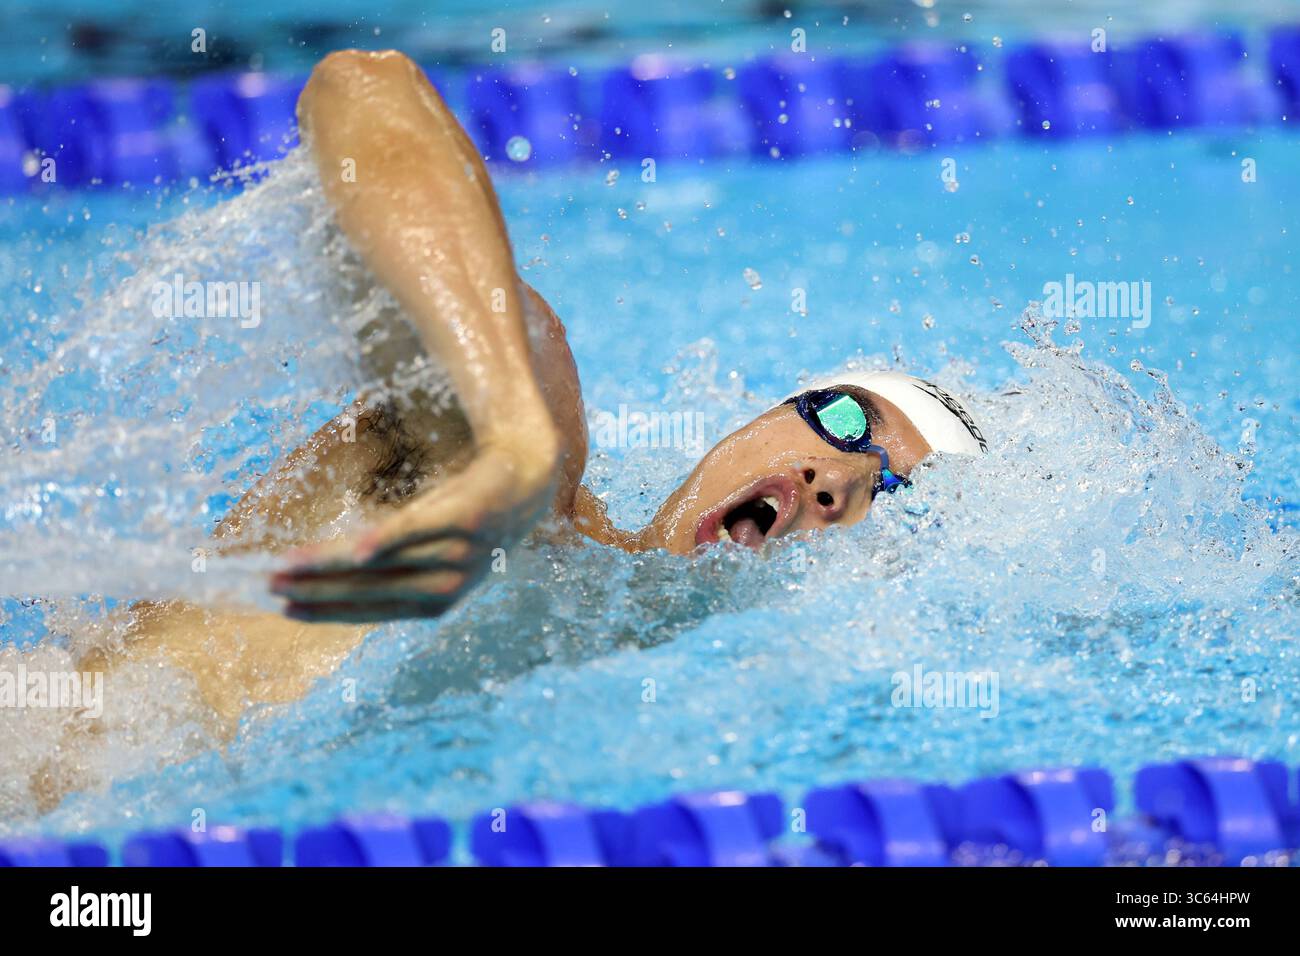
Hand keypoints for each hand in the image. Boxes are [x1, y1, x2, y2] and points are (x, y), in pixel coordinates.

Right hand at [270, 441, 557, 622]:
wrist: (528, 474)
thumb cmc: (471, 515)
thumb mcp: (434, 551)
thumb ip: (394, 568)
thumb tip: (334, 573)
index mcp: (437, 600)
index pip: (372, 610)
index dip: (327, 610)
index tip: (283, 608)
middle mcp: (450, 583)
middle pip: (370, 589)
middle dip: (317, 590)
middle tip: (270, 587)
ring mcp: (461, 551)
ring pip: (386, 563)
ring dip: (333, 566)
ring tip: (288, 564)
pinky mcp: (469, 515)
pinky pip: (423, 529)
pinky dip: (391, 540)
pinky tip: (361, 548)